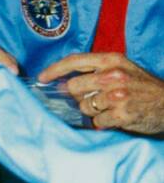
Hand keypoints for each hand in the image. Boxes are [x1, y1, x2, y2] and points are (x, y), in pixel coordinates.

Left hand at [38, 52, 163, 134]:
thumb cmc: (142, 87)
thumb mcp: (122, 69)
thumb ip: (95, 72)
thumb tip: (62, 85)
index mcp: (111, 60)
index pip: (74, 61)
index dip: (54, 70)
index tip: (41, 78)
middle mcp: (113, 76)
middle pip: (74, 87)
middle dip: (78, 96)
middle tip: (94, 99)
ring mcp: (117, 96)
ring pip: (84, 106)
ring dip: (93, 110)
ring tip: (110, 107)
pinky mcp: (122, 114)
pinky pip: (97, 121)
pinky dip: (104, 122)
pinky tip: (117, 117)